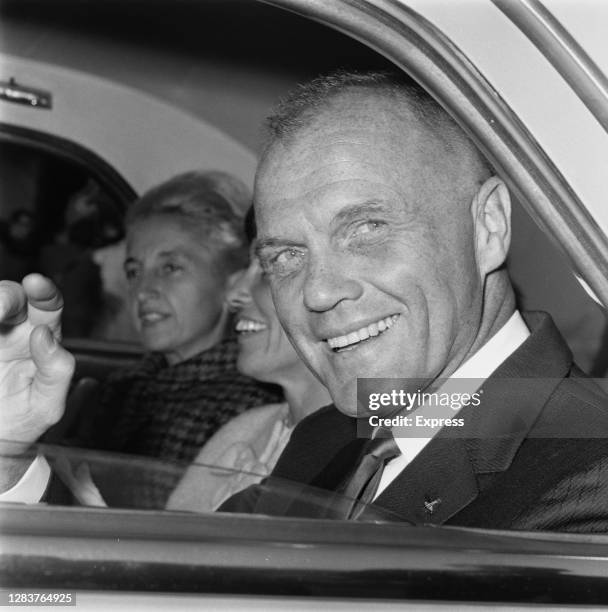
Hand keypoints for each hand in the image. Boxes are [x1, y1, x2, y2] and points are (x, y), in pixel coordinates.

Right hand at [0, 274, 74, 489]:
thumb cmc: (23, 422)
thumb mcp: (47, 405)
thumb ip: (56, 371)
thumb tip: (46, 336)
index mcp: (41, 340)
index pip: (48, 306)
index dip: (44, 290)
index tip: (36, 282)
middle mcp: (12, 331)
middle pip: (11, 297)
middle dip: (5, 295)